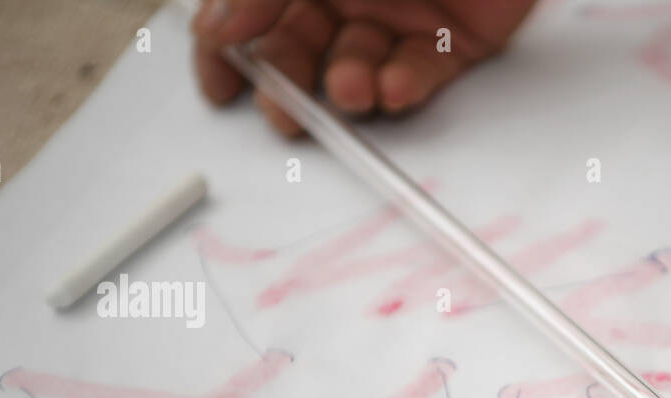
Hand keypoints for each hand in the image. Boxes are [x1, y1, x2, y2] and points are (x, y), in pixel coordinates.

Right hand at [192, 0, 537, 134]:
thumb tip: (217, 26)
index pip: (249, 12)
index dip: (227, 50)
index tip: (220, 87)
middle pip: (301, 50)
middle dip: (291, 85)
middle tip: (289, 113)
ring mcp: (399, 13)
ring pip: (359, 69)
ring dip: (349, 87)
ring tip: (353, 88)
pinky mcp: (452, 40)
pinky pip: (420, 74)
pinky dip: (404, 87)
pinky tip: (393, 88)